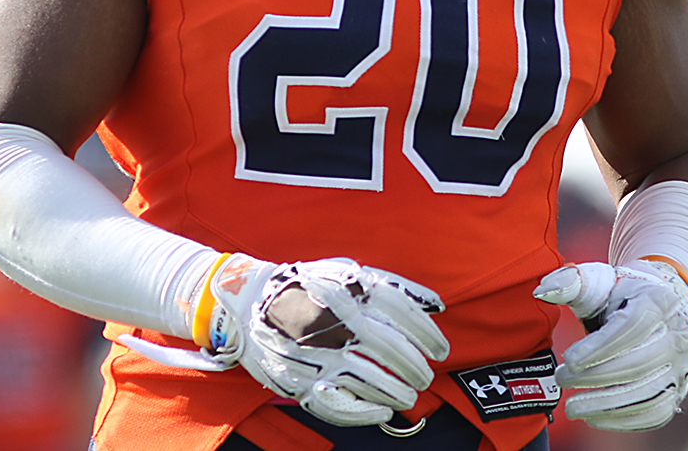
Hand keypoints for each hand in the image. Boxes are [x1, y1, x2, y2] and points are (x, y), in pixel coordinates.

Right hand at [205, 255, 450, 425]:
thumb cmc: (304, 286)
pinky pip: (339, 404)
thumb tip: (437, 304)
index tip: (440, 349)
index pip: (401, 313)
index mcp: (346, 291)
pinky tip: (382, 411)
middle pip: (391, 349)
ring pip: (371, 380)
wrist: (247, 303)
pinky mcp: (300, 380)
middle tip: (425, 375)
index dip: (427, 334)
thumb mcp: (345, 273)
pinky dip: (365, 413)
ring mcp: (316, 354)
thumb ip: (391, 286)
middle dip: (415, 366)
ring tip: (409, 394)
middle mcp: (333, 322)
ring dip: (398, 392)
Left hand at [535, 261, 687, 430]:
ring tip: (572, 406)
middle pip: (638, 363)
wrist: (650, 309)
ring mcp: (681, 365)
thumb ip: (569, 282)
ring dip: (606, 405)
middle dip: (596, 376)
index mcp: (660, 300)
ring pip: (647, 393)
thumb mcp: (596, 281)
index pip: (632, 326)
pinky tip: (594, 417)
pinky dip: (623, 420)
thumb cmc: (618, 295)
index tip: (570, 359)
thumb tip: (543, 291)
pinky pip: (655, 413)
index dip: (600, 346)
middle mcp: (678, 335)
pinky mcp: (677, 389)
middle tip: (562, 379)